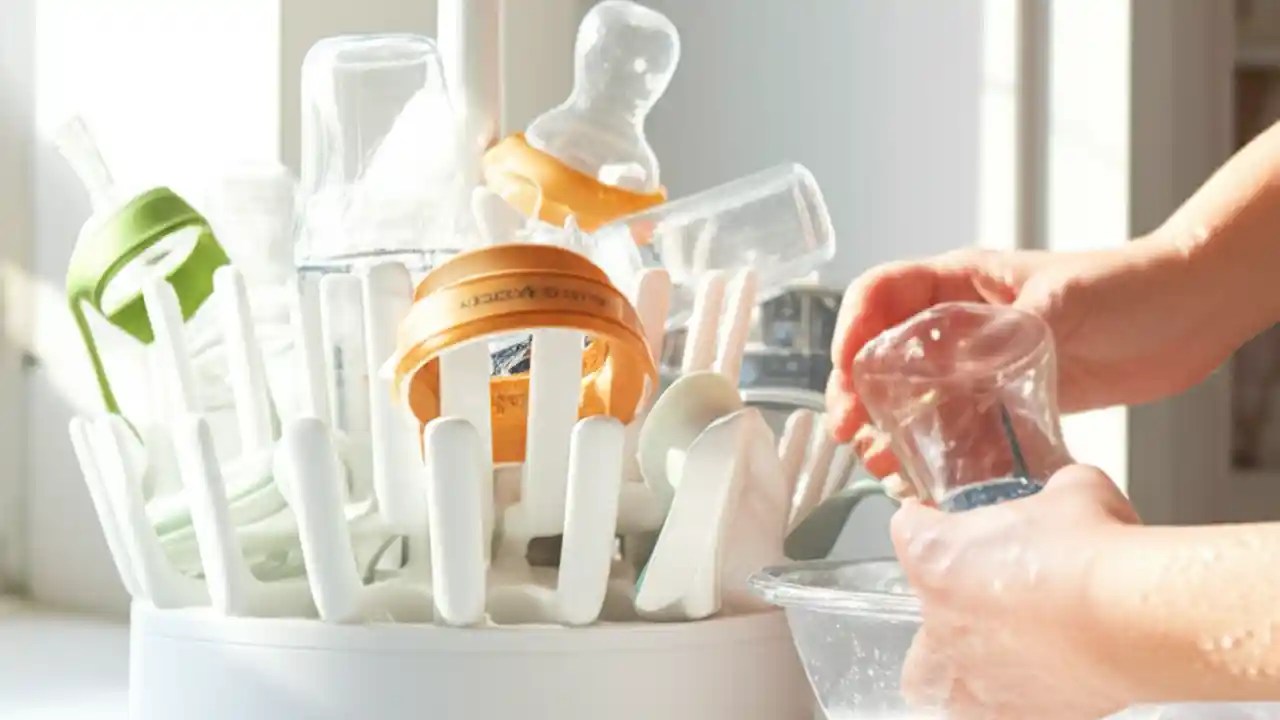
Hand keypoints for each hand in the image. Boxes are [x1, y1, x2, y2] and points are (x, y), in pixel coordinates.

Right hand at [826, 242, 1227, 482]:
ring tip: (878, 458)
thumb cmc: (1128, 286)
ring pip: (910, 392)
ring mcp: (979, 362)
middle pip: (881, 349)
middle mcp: (959, 321)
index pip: (881, 293)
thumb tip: (956, 363)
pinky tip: (921, 473)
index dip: (851, 326)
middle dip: (856, 388)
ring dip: (885, 425)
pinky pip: (952, 423)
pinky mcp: (1004, 398)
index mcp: (961, 280)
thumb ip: (1008, 329)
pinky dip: (931, 448)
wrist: (1188, 313)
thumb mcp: (1061, 301)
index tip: (846, 368)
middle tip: (850, 428)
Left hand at [892, 464, 1141, 719]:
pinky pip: (991, 713)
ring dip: (955, 670)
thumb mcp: (1076, 492)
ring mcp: (972, 674)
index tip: (934, 519)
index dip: (925, 521)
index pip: (908, 531)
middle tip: (974, 601)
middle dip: (939, 611)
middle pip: (917, 618)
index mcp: (937, 556)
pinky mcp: (1013, 713)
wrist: (1135, 616)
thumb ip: (1057, 496)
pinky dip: (1007, 702)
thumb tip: (1074, 497)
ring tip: (989, 659)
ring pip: (934, 683)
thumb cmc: (1097, 553)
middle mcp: (942, 621)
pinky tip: (1034, 685)